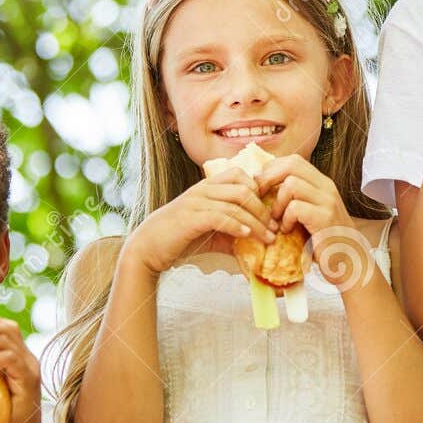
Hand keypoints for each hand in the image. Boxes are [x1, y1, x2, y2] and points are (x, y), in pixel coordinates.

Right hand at [123, 169, 277, 274]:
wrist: (148, 248)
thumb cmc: (180, 238)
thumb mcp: (212, 233)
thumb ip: (234, 233)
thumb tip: (260, 244)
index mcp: (208, 187)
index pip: (240, 175)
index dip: (260, 189)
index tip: (272, 210)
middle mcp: (203, 189)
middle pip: (243, 188)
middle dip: (263, 208)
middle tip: (274, 227)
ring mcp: (196, 202)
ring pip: (235, 203)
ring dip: (255, 221)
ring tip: (267, 237)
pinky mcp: (190, 218)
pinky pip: (219, 216)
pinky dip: (236, 225)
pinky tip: (246, 235)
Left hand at [254, 154, 369, 277]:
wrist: (349, 262)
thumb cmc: (324, 239)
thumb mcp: (311, 212)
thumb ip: (296, 198)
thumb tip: (264, 188)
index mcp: (322, 183)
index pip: (293, 160)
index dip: (271, 170)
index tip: (260, 188)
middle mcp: (326, 187)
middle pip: (291, 164)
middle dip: (268, 178)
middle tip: (259, 197)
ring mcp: (327, 201)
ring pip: (291, 185)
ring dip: (277, 203)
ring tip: (277, 220)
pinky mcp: (325, 217)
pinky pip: (295, 207)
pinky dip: (286, 219)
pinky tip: (287, 230)